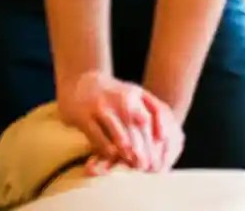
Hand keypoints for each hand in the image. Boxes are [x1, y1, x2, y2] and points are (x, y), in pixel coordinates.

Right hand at [58, 70, 182, 172]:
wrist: (79, 81)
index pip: (154, 112)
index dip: (161, 127)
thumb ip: (149, 109)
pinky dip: (105, 146)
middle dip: (145, 146)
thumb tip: (164, 135)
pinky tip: (112, 156)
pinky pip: (96, 133)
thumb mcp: (133, 94)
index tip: (165, 144)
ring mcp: (101, 106)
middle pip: (138, 124)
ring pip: (118, 130)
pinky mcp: (83, 115)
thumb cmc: (112, 94)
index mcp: (136, 93)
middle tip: (150, 164)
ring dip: (127, 148)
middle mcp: (120, 98)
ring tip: (134, 163)